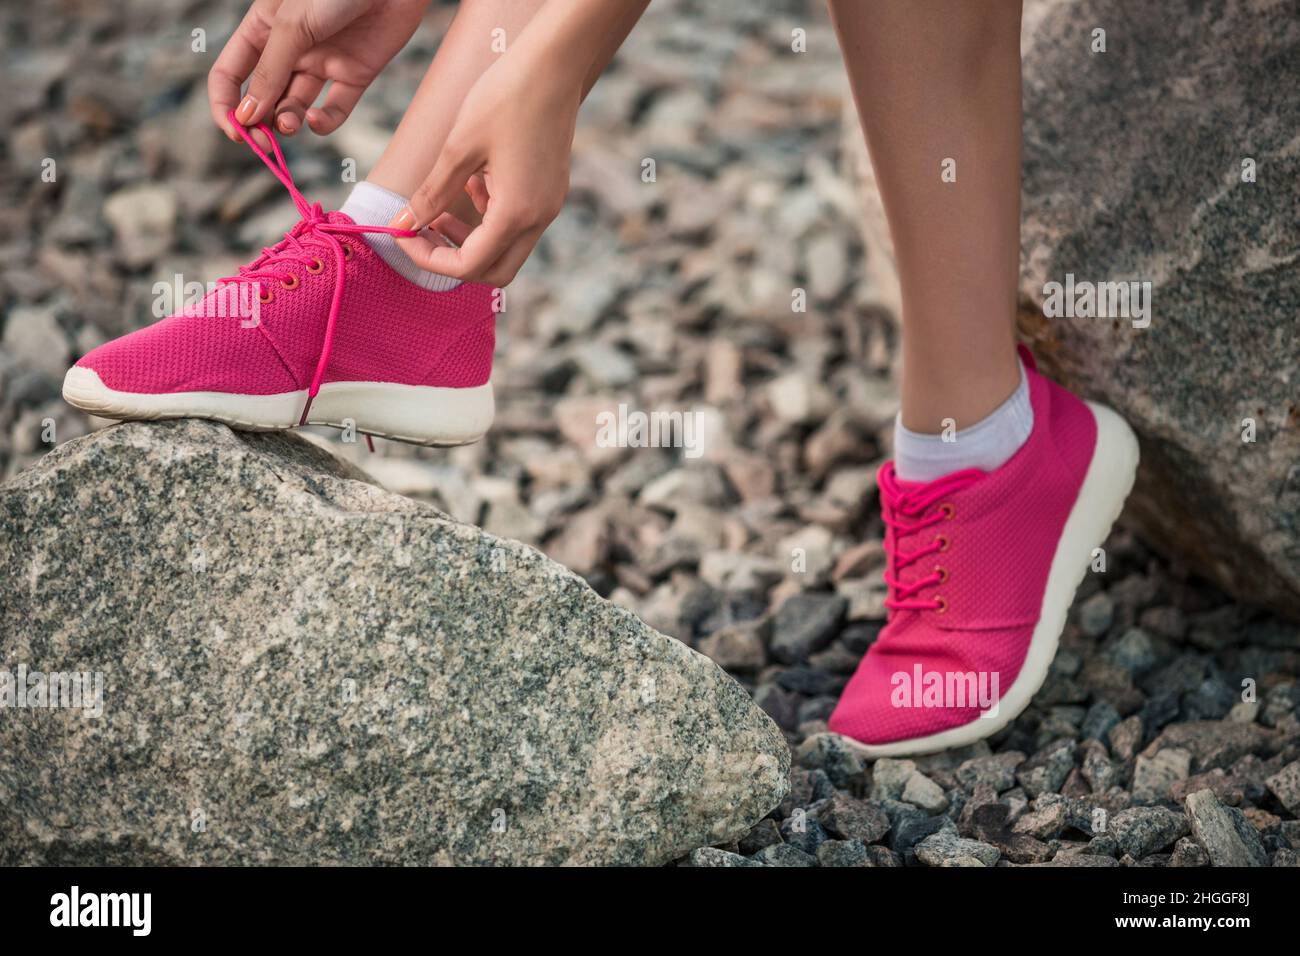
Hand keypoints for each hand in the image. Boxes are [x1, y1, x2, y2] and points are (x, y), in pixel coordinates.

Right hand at [209, 0, 428, 139]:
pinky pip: (336, 108)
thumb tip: (246, 115)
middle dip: (258, 123)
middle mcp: (289, 48)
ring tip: (289, 125)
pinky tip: (316, 121)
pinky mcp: (355, 74)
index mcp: (262, 28)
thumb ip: (270, 71)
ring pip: (296, 105)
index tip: (236, 132)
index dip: (227, 105)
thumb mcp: (293, 26)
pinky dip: (325, 122)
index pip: (230, 74)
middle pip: (262, 96)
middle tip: (264, 144)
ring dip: (287, 122)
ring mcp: (322, 62)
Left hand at [389, 45, 580, 287]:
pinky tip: (474, 183)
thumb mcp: (459, 147)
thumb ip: (431, 193)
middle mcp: (538, 218)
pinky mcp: (550, 192)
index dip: (431, 259)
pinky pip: (518, 223)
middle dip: (455, 260)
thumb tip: (404, 224)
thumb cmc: (506, 98)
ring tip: (443, 206)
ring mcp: (548, 206)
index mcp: (516, 212)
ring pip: (507, 249)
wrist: (554, 65)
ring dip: (471, 239)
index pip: (470, 265)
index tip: (405, 236)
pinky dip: (489, 217)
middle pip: (495, 271)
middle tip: (424, 234)